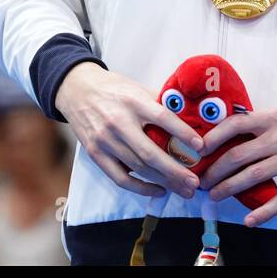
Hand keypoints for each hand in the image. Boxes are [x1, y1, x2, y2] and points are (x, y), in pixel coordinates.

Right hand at [54, 63, 205, 199]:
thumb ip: (159, 103)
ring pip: (138, 168)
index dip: (182, 133)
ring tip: (184, 189)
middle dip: (175, 171)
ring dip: (163, 182)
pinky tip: (159, 190)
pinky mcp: (95, 154)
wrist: (76, 90)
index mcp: (132, 101)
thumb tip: (190, 117)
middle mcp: (118, 122)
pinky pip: (120, 178)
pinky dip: (141, 188)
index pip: (162, 118)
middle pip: (150, 152)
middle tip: (195, 182)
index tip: (200, 146)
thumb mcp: (137, 88)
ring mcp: (104, 140)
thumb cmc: (113, 88)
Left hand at [198, 108, 276, 226]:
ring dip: (230, 188)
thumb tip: (225, 136)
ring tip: (215, 196)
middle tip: (203, 181)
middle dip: (216, 170)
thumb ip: (258, 125)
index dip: (214, 136)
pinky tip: (249, 220)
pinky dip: (264, 212)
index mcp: (272, 119)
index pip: (236, 124)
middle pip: (239, 155)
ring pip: (253, 176)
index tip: (199, 149)